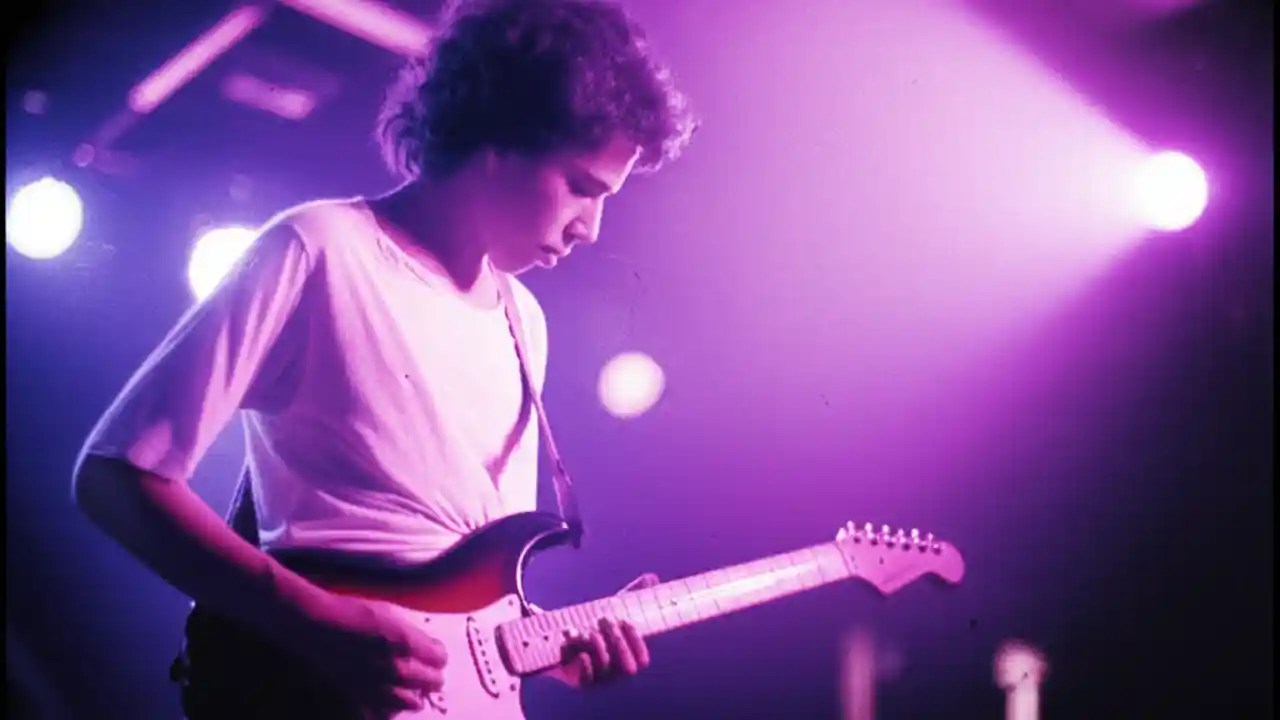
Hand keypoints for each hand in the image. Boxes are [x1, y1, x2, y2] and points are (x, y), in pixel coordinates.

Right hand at [289, 592, 447, 716]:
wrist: (316, 626)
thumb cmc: (351, 611)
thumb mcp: (389, 612)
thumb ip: (411, 631)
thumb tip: (426, 643)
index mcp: (407, 644)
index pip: (439, 658)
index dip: (438, 655)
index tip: (436, 654)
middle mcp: (398, 669)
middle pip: (431, 681)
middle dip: (433, 676)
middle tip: (431, 675)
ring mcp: (379, 688)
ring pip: (412, 702)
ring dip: (416, 695)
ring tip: (415, 692)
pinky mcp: (361, 699)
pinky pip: (386, 713)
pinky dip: (392, 709)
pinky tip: (390, 703)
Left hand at [550, 573, 657, 688]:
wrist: (562, 638)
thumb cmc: (595, 623)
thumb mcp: (614, 608)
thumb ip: (633, 594)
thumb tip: (652, 577)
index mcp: (629, 659)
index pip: (641, 660)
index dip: (637, 643)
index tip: (626, 621)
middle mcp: (616, 673)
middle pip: (626, 667)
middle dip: (617, 641)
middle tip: (605, 619)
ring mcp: (598, 679)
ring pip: (604, 667)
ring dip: (598, 645)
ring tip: (588, 628)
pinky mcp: (578, 681)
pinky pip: (583, 677)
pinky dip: (580, 656)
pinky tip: (575, 637)